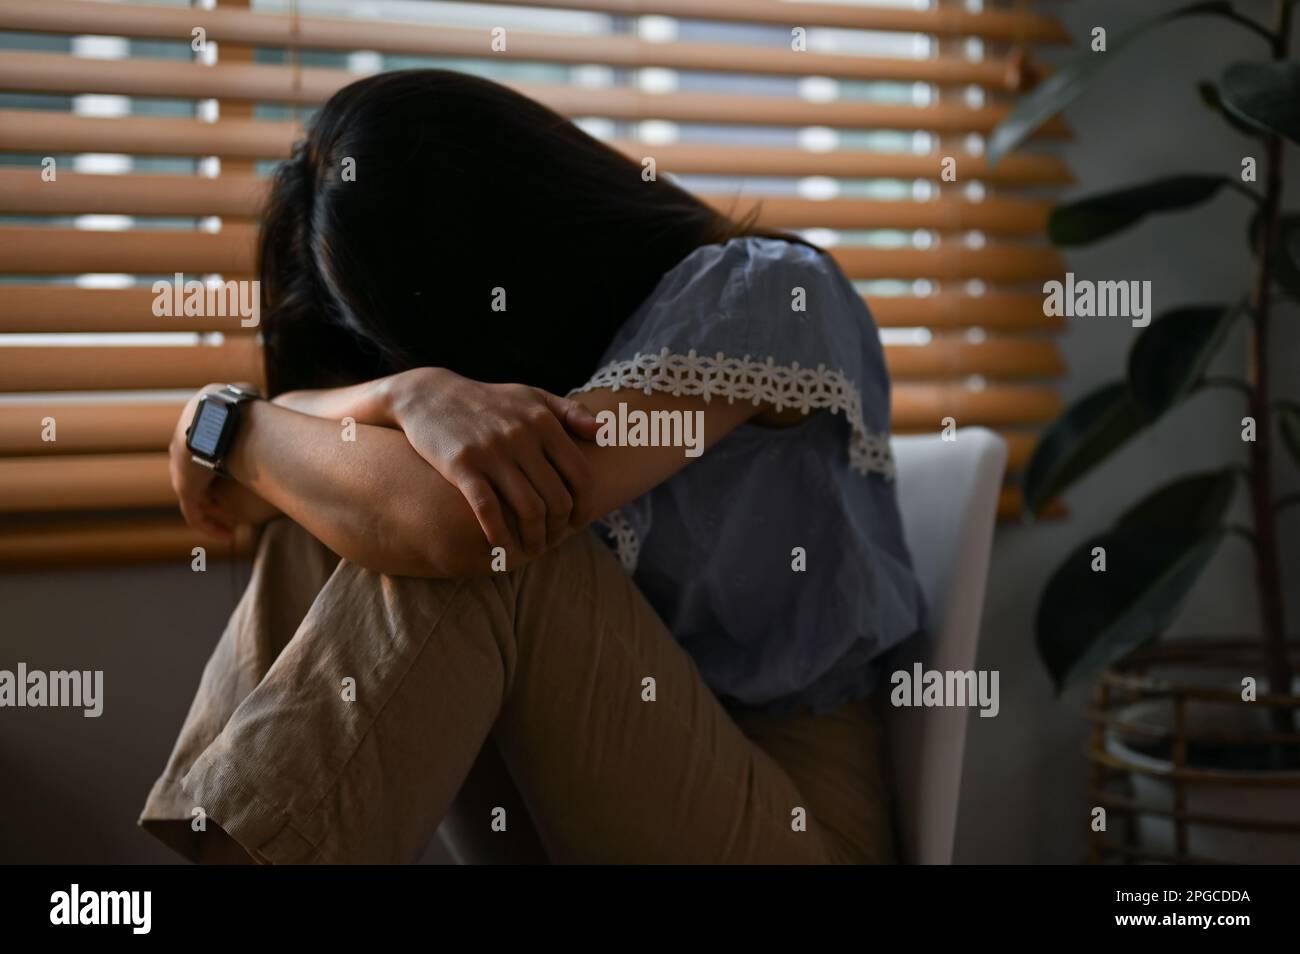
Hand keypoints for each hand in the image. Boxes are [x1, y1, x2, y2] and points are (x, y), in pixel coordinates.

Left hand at [169, 384, 235, 539]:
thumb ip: (248, 396)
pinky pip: (194, 514)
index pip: (204, 449)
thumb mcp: (244, 394)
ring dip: (214, 511)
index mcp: (193, 426)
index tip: (238, 472)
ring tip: (232, 524)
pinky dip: (209, 527)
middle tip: (234, 502)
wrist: (219, 417)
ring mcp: (181, 470)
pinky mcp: (185, 488)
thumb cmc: (237, 404)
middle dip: (215, 490)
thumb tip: (258, 397)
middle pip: (197, 475)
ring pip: (196, 498)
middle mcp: (182, 449)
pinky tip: (227, 536)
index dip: (222, 463)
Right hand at [386, 367, 599, 556]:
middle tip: (554, 541)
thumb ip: (570, 412)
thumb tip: (603, 431)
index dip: (586, 507)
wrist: (429, 395)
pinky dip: (500, 536)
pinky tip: (502, 550)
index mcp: (544, 422)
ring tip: (532, 549)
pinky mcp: (462, 465)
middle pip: (557, 499)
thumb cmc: (488, 401)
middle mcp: (522, 436)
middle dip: (560, 528)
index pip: (581, 475)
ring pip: (529, 510)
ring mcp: (492, 452)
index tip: (579, 523)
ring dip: (535, 539)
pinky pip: (489, 511)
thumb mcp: (531, 396)